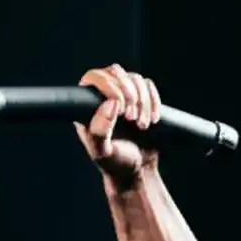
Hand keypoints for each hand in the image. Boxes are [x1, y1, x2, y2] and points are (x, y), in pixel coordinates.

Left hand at [74, 64, 160, 180]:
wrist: (137, 169)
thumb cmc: (114, 162)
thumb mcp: (102, 152)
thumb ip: (99, 131)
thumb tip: (110, 104)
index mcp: (87, 106)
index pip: (93, 77)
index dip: (109, 86)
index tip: (120, 110)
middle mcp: (104, 96)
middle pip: (116, 71)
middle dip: (128, 93)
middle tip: (131, 119)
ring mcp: (124, 94)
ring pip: (135, 78)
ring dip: (143, 101)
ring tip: (142, 125)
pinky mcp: (142, 97)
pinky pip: (149, 86)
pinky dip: (154, 101)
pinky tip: (152, 120)